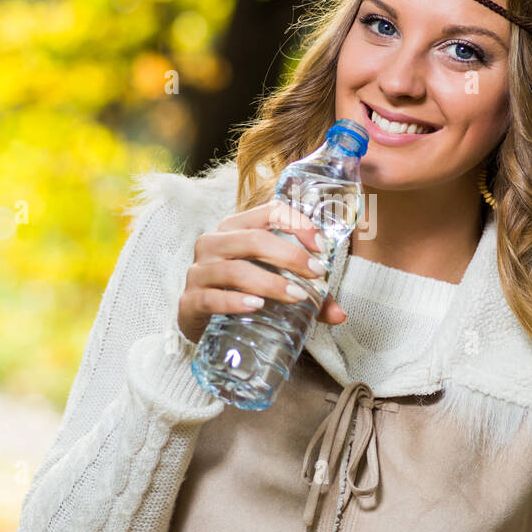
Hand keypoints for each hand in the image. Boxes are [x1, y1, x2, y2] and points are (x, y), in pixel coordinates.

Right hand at [177, 200, 347, 344]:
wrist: (199, 320)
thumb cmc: (240, 292)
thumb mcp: (273, 285)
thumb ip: (308, 297)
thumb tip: (340, 314)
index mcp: (236, 228)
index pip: (269, 211)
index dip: (298, 224)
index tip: (321, 248)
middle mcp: (214, 243)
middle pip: (253, 239)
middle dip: (290, 255)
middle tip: (315, 275)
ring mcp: (199, 271)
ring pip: (235, 270)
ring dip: (270, 282)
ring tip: (296, 296)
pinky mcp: (191, 300)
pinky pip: (213, 297)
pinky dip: (236, 301)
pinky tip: (256, 306)